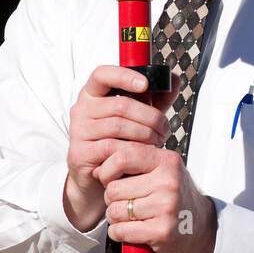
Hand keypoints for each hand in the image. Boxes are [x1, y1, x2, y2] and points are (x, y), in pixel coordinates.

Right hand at [63, 66, 179, 231]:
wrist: (97, 177)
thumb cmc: (119, 142)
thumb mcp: (139, 117)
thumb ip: (156, 98)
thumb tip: (175, 79)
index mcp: (93, 94)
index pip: (102, 74)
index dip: (124, 75)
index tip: (146, 84)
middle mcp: (82, 109)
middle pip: (119, 105)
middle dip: (149, 116)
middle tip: (164, 128)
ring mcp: (78, 131)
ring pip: (118, 126)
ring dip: (145, 134)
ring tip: (158, 141)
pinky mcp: (79, 153)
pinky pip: (111, 148)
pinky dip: (132, 151)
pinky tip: (142, 155)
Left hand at [97, 142, 217, 252]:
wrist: (201, 226)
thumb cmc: (176, 197)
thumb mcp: (163, 170)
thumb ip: (136, 162)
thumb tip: (98, 167)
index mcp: (167, 162)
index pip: (123, 156)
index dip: (107, 170)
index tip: (109, 178)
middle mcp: (168, 182)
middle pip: (114, 188)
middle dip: (111, 198)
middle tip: (124, 202)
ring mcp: (166, 207)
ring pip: (115, 211)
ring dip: (115, 217)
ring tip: (130, 216)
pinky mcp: (162, 231)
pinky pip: (121, 230)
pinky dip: (119, 233)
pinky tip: (130, 230)